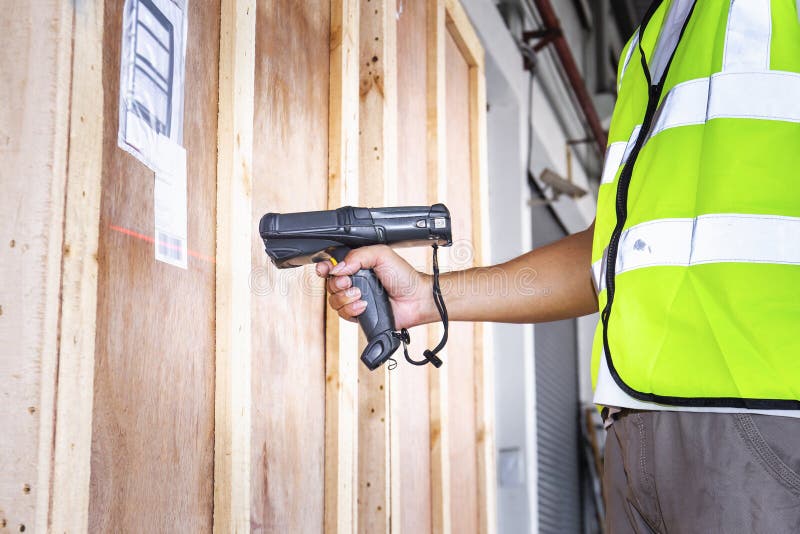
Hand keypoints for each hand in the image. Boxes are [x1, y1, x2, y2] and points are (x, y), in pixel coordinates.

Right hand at [315, 245, 433, 329]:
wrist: (415, 299)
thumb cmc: (403, 276)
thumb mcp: (381, 255)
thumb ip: (358, 256)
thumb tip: (338, 267)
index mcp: (357, 266)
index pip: (333, 266)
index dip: (324, 268)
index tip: (324, 269)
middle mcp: (354, 283)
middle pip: (330, 285)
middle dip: (337, 284)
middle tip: (350, 282)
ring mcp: (355, 299)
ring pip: (334, 301)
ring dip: (345, 298)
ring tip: (360, 295)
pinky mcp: (359, 315)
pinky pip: (344, 314)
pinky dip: (352, 309)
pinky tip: (364, 306)